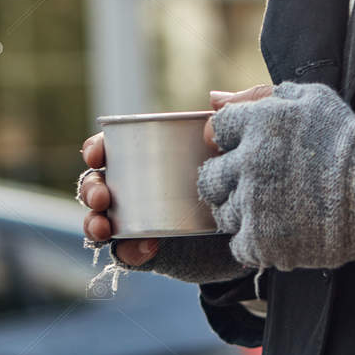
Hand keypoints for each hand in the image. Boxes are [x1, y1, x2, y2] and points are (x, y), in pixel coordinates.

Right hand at [77, 118, 252, 286]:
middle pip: (98, 184)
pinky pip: (127, 255)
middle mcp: (140, 188)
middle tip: (103, 197)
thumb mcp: (245, 146)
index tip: (96, 154)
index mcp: (152, 156)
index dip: (96, 149)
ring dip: (94, 223)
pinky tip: (145, 248)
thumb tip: (214, 99)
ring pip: (101, 220)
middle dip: (91, 189)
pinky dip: (128, 252)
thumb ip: (234, 118)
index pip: (112, 147)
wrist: (263, 231)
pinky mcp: (153, 252)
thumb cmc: (248, 180)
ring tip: (105, 230)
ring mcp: (142, 221)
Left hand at [197, 81, 354, 271]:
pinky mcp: (262, 240)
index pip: (215, 129)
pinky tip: (280, 230)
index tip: (255, 149)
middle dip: (228, 180)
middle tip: (258, 184)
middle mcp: (250, 161)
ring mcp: (254, 203)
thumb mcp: (311, 99)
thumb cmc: (345, 142)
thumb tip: (212, 99)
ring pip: (223, 213)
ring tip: (275, 208)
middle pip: (209, 176)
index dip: (233, 140)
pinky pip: (237, 245)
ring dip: (242, 212)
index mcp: (259, 122)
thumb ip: (259, 95)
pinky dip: (255, 242)